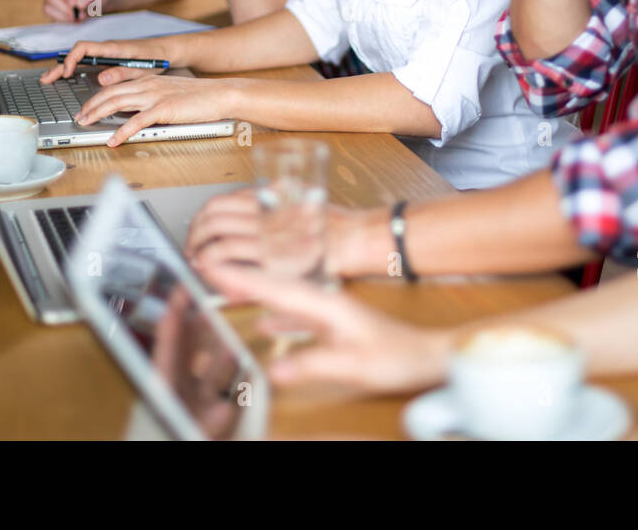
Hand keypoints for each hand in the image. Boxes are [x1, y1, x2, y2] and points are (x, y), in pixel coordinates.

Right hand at [39, 37, 175, 84]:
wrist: (167, 51)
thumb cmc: (157, 58)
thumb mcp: (142, 68)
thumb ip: (122, 72)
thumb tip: (102, 78)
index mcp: (113, 48)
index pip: (84, 47)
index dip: (71, 59)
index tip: (66, 73)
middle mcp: (107, 49)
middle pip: (77, 54)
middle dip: (60, 65)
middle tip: (46, 79)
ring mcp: (107, 54)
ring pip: (80, 58)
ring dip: (65, 67)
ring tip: (50, 79)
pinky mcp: (109, 59)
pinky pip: (88, 61)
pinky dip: (75, 68)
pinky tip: (69, 77)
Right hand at [43, 0, 110, 22]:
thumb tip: (79, 3)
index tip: (74, 2)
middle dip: (65, 7)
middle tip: (80, 13)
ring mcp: (54, 1)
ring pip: (48, 9)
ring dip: (65, 15)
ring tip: (82, 16)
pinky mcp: (56, 13)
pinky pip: (53, 18)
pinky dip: (65, 21)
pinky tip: (77, 20)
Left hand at [72, 73, 236, 144]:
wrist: (220, 94)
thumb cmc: (200, 96)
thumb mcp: (171, 93)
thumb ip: (153, 99)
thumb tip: (138, 112)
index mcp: (149, 80)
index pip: (115, 86)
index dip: (97, 97)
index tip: (87, 107)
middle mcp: (148, 85)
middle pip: (110, 93)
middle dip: (91, 105)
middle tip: (80, 117)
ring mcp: (155, 96)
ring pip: (118, 102)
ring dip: (98, 114)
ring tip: (87, 124)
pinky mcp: (164, 109)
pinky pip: (137, 121)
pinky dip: (122, 131)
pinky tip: (114, 140)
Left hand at [186, 189, 366, 273]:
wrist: (356, 239)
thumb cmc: (334, 225)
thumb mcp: (302, 198)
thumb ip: (278, 197)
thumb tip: (257, 199)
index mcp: (271, 197)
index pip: (224, 200)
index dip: (204, 216)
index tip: (200, 228)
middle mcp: (266, 212)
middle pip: (214, 215)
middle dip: (196, 233)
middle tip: (194, 246)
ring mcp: (267, 233)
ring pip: (217, 233)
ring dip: (200, 248)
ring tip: (198, 260)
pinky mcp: (271, 256)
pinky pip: (231, 255)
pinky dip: (212, 261)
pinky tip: (211, 269)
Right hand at [206, 264, 453, 393]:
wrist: (429, 355)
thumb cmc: (400, 355)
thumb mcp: (354, 364)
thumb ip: (314, 363)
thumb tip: (275, 368)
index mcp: (327, 303)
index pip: (275, 287)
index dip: (242, 279)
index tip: (213, 270)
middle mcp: (326, 301)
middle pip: (274, 284)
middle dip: (241, 277)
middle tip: (208, 270)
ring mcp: (330, 311)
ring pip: (283, 297)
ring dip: (256, 292)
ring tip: (228, 288)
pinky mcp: (336, 325)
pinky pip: (296, 314)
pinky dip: (276, 314)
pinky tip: (266, 325)